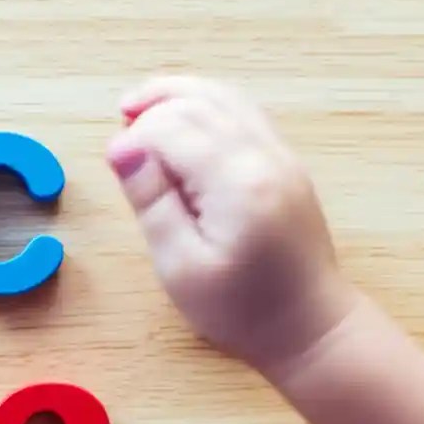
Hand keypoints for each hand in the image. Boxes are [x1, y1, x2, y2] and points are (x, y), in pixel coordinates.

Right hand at [106, 76, 360, 371]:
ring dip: (180, 95)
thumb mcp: (180, 266)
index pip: (173, 127)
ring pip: (226, 98)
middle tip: (119, 118)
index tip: (113, 162)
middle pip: (200, 101)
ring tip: (142, 108)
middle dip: (155, 104)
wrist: (311, 328)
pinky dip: (207, 105)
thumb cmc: (240, 310)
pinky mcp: (286, 164)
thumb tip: (121, 147)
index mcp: (235, 182)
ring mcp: (281, 156)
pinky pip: (244, 113)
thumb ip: (151, 200)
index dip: (135, 136)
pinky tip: (183, 122)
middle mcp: (263, 156)